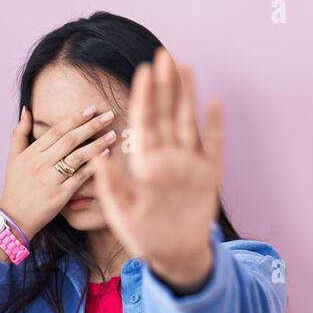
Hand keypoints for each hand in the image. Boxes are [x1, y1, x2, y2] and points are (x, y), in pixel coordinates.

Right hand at [0, 104, 118, 240]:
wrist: (14, 217)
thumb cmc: (16, 186)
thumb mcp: (13, 158)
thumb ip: (20, 132)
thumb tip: (27, 109)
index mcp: (32, 153)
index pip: (57, 131)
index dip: (75, 118)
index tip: (91, 109)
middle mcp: (41, 164)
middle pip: (70, 140)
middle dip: (90, 126)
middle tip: (108, 115)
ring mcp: (51, 180)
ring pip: (77, 157)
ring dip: (96, 144)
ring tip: (113, 134)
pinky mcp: (60, 195)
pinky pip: (79, 177)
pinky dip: (93, 165)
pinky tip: (106, 156)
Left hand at [90, 47, 220, 287]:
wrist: (174, 257)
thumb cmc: (144, 237)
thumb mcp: (122, 213)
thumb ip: (111, 186)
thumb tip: (97, 157)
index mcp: (145, 164)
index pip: (144, 123)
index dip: (144, 97)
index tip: (142, 72)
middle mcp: (167, 158)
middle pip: (167, 115)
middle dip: (165, 86)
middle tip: (163, 55)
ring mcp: (189, 165)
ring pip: (189, 122)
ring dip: (188, 96)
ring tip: (186, 67)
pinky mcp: (209, 175)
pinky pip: (213, 145)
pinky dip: (215, 125)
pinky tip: (214, 103)